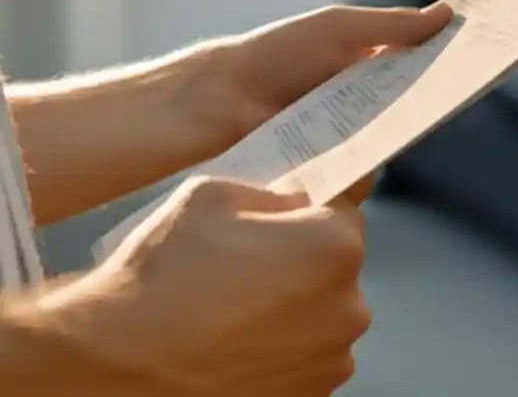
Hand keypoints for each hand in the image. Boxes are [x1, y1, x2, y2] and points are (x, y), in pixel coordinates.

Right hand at [6, 177, 371, 395]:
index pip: (346, 206)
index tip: (288, 211)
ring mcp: (330, 358)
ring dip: (292, 308)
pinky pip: (304, 356)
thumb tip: (293, 200)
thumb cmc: (162, 278)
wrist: (117, 363)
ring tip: (231, 310)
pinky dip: (278, 348)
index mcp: (334, 246)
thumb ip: (270, 192)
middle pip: (336, 265)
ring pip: (320, 314)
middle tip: (243, 264)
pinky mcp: (309, 394)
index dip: (310, 206)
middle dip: (301, 258)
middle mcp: (348, 306)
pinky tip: (232, 342)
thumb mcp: (210, 195)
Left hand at [11, 2, 452, 224]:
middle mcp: (369, 103)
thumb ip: (393, 25)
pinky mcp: (340, 166)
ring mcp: (355, 136)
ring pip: (398, 134)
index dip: (453, 54)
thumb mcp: (338, 29)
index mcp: (372, 64)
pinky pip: (371, 163)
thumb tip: (448, 14)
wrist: (219, 101)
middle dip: (441, 87)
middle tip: (467, 75)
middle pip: (420, 99)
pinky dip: (378, 151)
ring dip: (409, 121)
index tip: (489, 41)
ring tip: (423, 104)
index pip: (424, 60)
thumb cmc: (275, 56)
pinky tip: (381, 140)